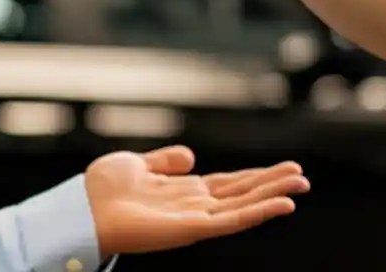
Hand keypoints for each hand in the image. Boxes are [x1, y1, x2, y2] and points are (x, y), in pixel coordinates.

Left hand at [85, 145, 309, 256]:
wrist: (83, 208)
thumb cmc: (101, 190)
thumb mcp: (137, 165)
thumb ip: (166, 161)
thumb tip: (192, 156)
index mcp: (183, 191)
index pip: (229, 184)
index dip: (255, 177)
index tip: (282, 169)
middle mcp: (194, 206)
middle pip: (242, 193)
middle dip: (272, 184)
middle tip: (303, 177)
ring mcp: (195, 218)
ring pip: (244, 206)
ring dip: (273, 195)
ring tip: (301, 186)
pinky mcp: (192, 229)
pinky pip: (233, 220)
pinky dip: (259, 213)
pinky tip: (280, 205)